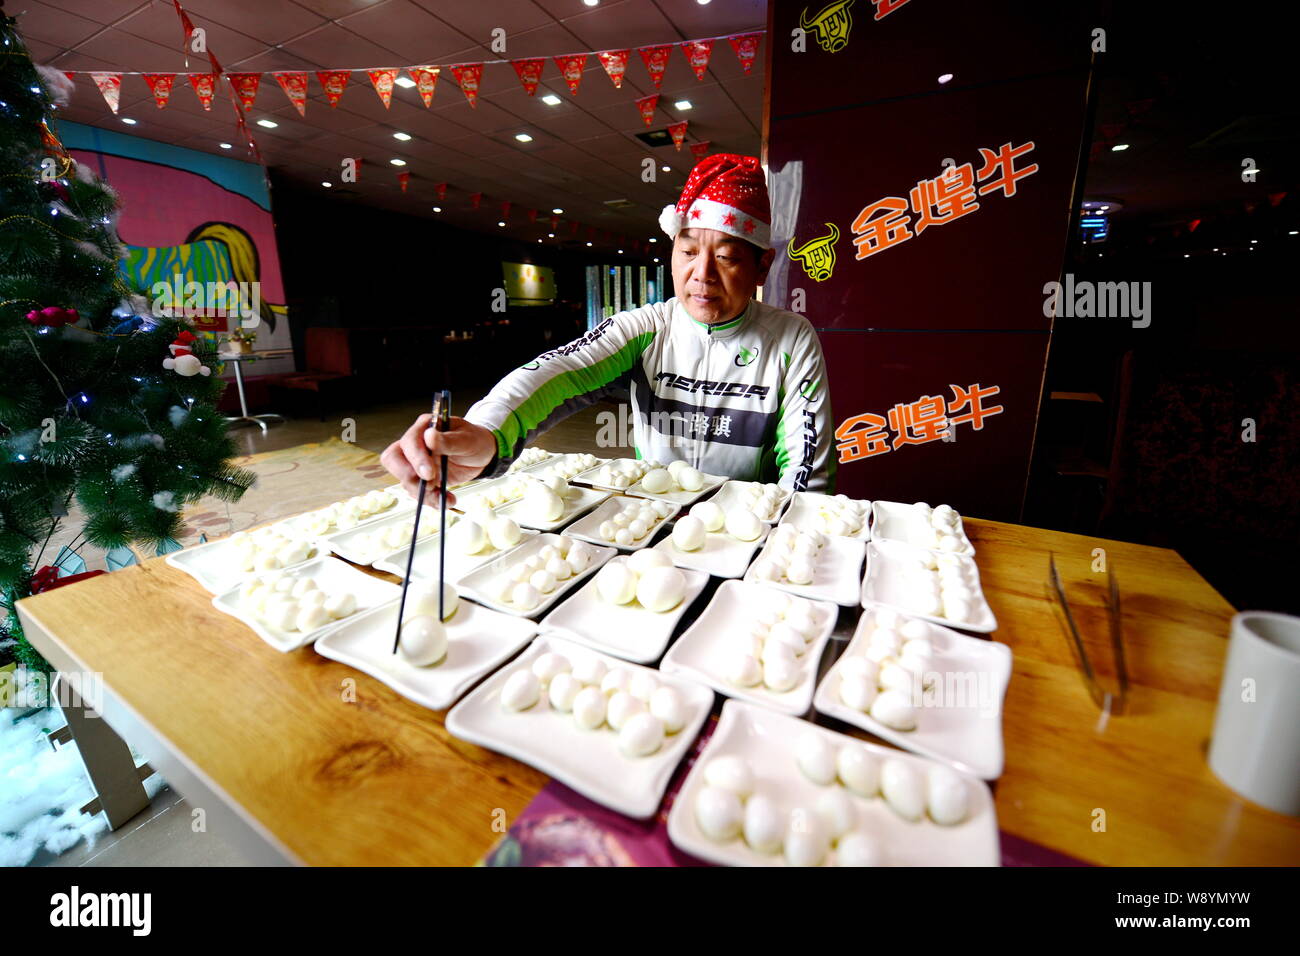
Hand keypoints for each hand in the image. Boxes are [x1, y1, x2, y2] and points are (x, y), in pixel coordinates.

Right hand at [380, 415, 496, 506]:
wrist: (482, 455)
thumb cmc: (475, 441)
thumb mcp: (468, 439)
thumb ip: (449, 440)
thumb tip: (429, 436)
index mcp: (425, 427)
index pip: (409, 442)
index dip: (416, 458)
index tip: (429, 473)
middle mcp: (415, 444)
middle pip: (394, 460)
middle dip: (410, 477)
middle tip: (432, 486)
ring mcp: (416, 462)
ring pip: (405, 480)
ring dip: (423, 494)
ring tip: (445, 498)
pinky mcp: (421, 478)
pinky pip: (417, 492)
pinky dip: (430, 500)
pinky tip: (446, 501)